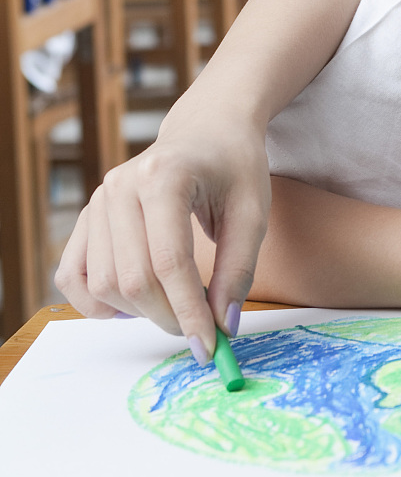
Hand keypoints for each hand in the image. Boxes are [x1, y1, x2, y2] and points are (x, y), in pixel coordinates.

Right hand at [55, 102, 271, 356]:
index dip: (189, 311)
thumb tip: (222, 325)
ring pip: (104, 284)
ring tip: (175, 306)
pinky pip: (73, 275)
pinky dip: (95, 302)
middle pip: (133, 279)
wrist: (207, 129)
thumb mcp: (252, 212)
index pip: (170, 262)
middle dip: (168, 316)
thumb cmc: (234, 166)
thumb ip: (238, 269)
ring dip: (139, 313)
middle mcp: (120, 187)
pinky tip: (129, 307)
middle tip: (200, 330)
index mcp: (164, 177)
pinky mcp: (87, 216)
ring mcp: (98, 200)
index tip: (210, 347)